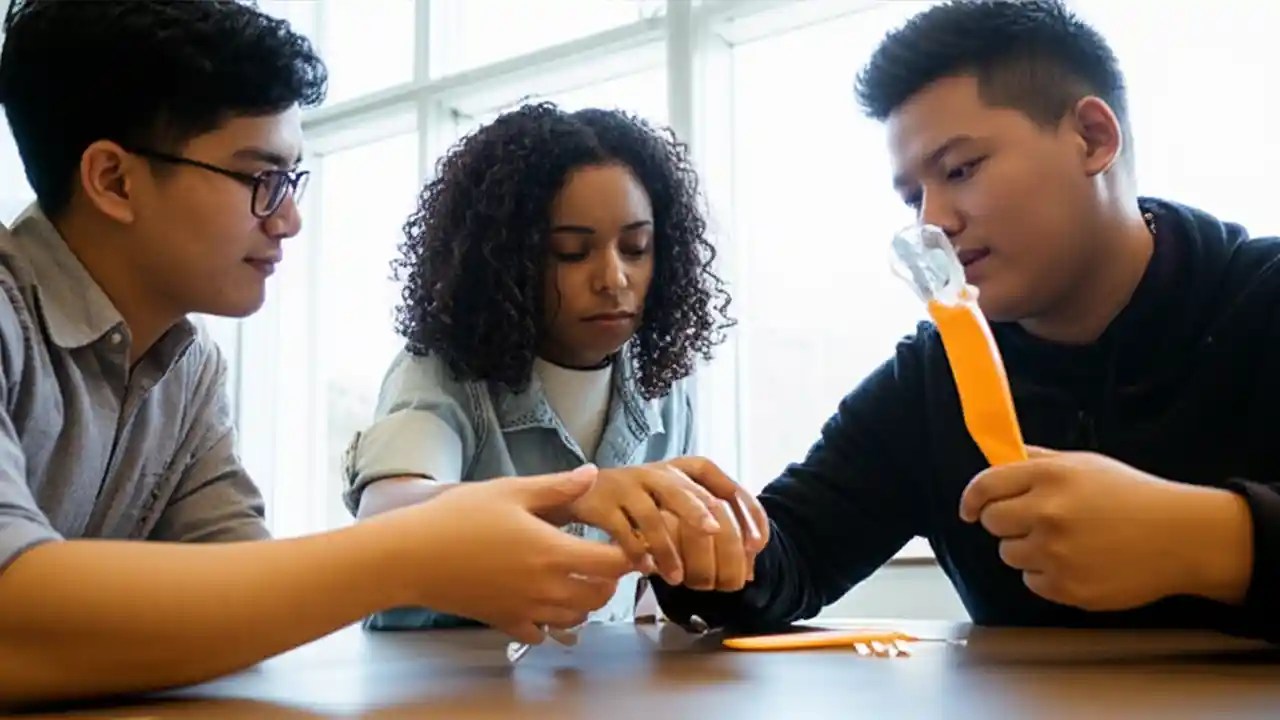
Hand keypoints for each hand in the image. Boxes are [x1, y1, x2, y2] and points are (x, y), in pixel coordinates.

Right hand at [371, 465, 640, 643]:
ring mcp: (527, 610)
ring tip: (576, 577)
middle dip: (611, 580)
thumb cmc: (458, 517)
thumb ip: (557, 487)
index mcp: (553, 552)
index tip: (627, 543)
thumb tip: (591, 473)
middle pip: (601, 596)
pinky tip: (543, 600)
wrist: (412, 557)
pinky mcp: (505, 622)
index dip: (628, 555)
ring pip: (578, 618)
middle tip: (602, 559)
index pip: (613, 563)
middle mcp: (546, 588)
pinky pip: (543, 633)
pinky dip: (552, 622)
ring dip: (586, 601)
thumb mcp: (511, 491)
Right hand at [565, 456, 768, 590]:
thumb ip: (710, 527)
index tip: (756, 543)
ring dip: (668, 551)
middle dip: (703, 518)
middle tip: (716, 540)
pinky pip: (624, 531)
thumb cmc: (641, 502)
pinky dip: (638, 553)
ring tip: (678, 578)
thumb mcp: (676, 503)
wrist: (582, 490)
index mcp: (685, 470)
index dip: (745, 511)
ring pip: (654, 518)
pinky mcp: (604, 503)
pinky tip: (647, 570)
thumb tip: (748, 570)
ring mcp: (629, 486)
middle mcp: (659, 473)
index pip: (724, 484)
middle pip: (686, 493)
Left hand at [960, 447, 1252, 610]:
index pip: (985, 485)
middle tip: (1032, 522)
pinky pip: (1032, 582)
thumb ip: (1038, 460)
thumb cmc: (1132, 496)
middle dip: (1005, 522)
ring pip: (1009, 554)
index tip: (970, 508)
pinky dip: (1047, 575)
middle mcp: (1047, 513)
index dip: (971, 499)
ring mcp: (1055, 553)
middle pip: (991, 522)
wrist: (1180, 537)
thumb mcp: (1084, 464)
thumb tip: (997, 457)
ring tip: (1065, 543)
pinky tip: (1078, 563)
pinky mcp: (1066, 587)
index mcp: (1050, 476)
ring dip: (1027, 550)